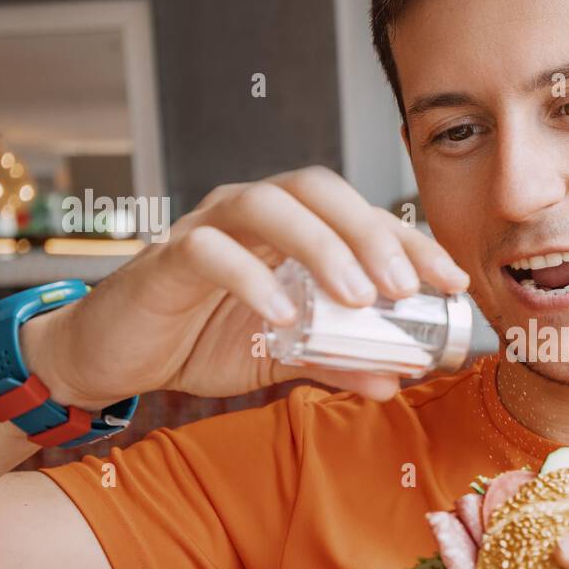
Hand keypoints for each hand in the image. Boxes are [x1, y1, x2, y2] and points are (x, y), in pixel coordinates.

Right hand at [20, 166, 469, 407]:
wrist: (116, 356)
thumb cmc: (202, 338)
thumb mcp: (284, 355)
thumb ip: (338, 359)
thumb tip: (399, 377)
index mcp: (290, 229)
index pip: (359, 215)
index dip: (410, 241)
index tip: (453, 281)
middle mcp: (252, 214)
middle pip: (319, 191)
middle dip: (371, 233)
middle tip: (406, 287)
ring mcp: (207, 228)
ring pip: (266, 205)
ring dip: (321, 246)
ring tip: (358, 298)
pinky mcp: (165, 257)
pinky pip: (208, 251)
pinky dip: (249, 278)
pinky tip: (283, 317)